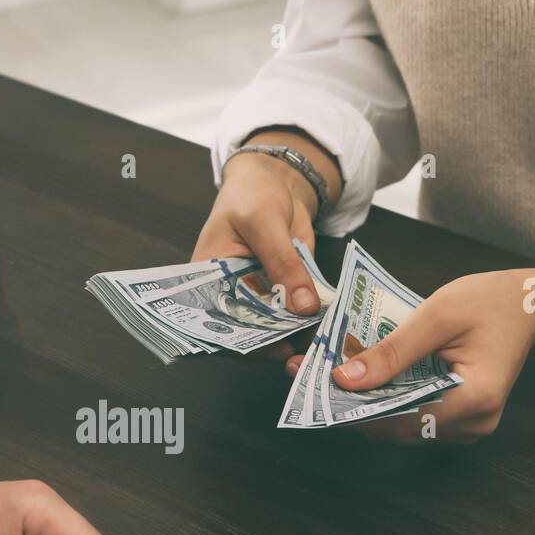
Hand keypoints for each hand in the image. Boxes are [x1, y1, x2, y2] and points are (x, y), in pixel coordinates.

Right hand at [193, 131, 340, 360]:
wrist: (279, 181)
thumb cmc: (253, 194)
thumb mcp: (263, 222)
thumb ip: (282, 263)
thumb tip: (303, 305)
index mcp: (208, 280)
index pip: (216, 321)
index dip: (234, 340)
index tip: (259, 351)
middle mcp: (232, 294)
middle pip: (247, 331)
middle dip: (270, 344)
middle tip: (294, 353)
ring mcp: (261, 296)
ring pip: (276, 327)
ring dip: (295, 336)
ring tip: (314, 344)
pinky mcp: (287, 292)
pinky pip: (298, 314)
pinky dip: (311, 321)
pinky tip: (326, 327)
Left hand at [286, 268, 534, 442]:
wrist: (528, 304)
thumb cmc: (489, 302)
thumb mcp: (436, 316)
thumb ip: (391, 351)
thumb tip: (345, 380)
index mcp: (475, 399)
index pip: (400, 421)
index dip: (354, 410)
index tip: (314, 390)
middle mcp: (474, 424)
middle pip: (397, 428)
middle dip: (352, 406)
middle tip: (309, 381)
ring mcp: (468, 426)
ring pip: (402, 426)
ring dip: (364, 404)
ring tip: (326, 378)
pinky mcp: (459, 418)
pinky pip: (413, 417)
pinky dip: (385, 400)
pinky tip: (359, 380)